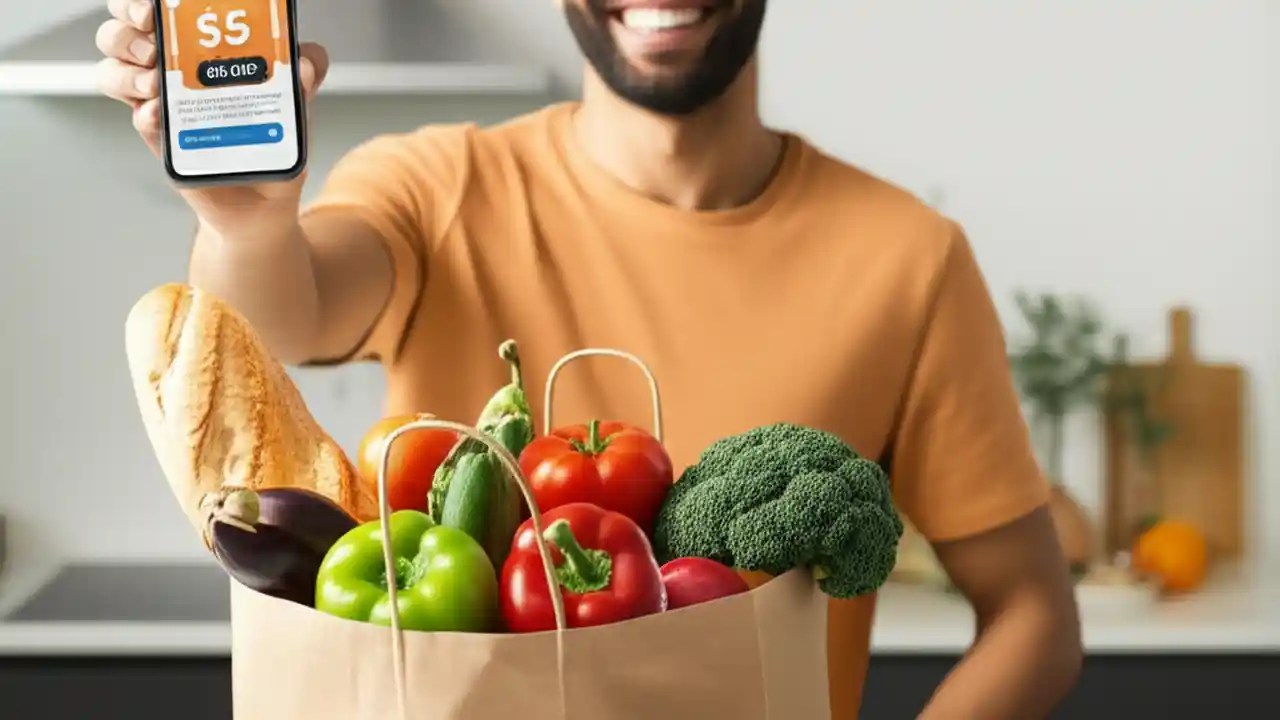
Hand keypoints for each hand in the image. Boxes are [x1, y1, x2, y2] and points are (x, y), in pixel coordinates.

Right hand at [94, 0, 329, 232]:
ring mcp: (160, 104)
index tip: (158, 5)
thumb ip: (305, 78)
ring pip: (113, 68)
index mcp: (198, 50)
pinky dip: (145, 113)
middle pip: (121, 30)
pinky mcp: (160, 140)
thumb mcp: (298, 106)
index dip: (142, 1)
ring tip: (157, 83)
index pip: (156, 10)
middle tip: (153, 38)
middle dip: (127, 24)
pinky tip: (157, 113)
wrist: (265, 203)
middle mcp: (171, 70)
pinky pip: (138, 117)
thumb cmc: (274, 142)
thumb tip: (305, 62)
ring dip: (128, 69)